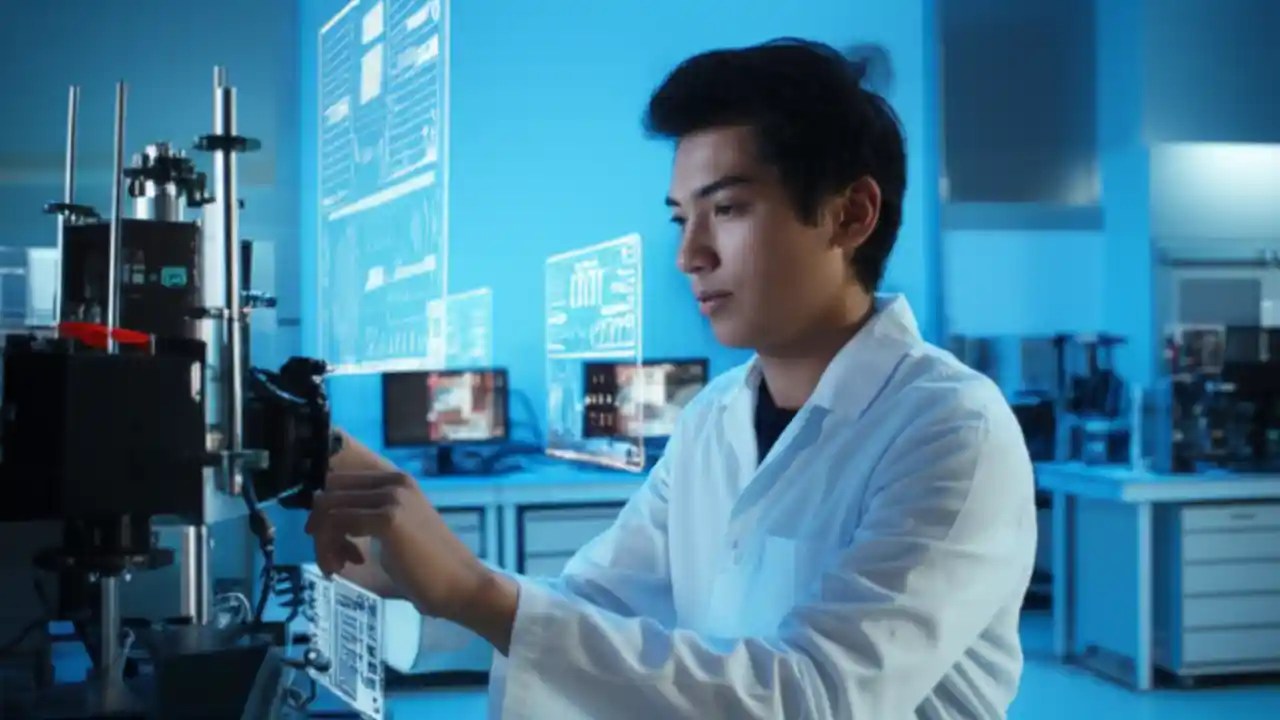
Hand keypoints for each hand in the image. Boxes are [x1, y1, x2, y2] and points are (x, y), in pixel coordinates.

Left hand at [305, 471, 492, 621]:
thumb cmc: (429, 568)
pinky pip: (337, 524)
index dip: (324, 513)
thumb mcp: (392, 534)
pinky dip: (329, 548)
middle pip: (329, 493)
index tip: (330, 543)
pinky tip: (343, 568)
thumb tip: (322, 522)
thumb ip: (364, 520)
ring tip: (335, 566)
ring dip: (322, 542)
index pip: (339, 483)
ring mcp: (393, 497)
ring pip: (329, 509)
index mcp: (396, 481)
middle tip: (330, 558)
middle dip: (319, 528)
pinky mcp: (389, 518)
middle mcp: (394, 481)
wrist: (461, 585)